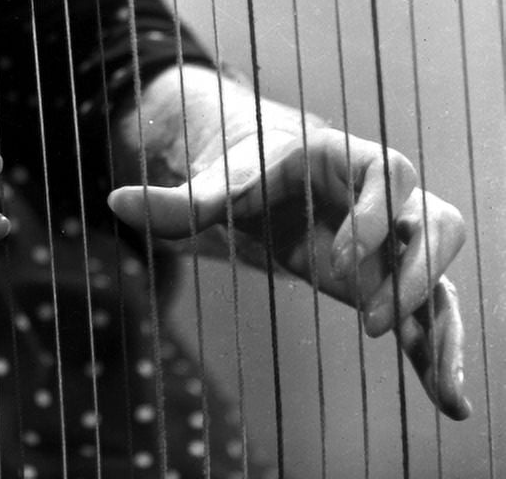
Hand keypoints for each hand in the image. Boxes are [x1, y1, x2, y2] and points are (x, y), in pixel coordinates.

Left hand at [109, 86, 468, 420]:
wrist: (261, 179)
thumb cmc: (242, 169)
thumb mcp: (214, 184)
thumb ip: (173, 200)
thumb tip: (114, 201)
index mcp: (345, 159)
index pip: (387, 175)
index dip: (373, 218)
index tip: (339, 262)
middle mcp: (383, 198)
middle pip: (437, 222)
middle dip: (418, 271)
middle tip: (373, 322)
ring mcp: (392, 242)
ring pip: (443, 275)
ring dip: (442, 325)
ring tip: (439, 386)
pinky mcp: (390, 283)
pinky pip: (431, 316)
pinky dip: (441, 353)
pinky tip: (448, 403)